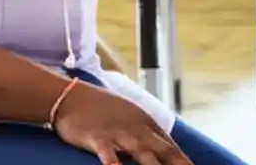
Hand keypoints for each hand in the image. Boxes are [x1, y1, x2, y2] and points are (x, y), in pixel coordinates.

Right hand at [53, 81, 191, 164]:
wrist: (71, 96)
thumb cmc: (101, 108)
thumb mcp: (130, 116)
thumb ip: (146, 132)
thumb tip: (163, 148)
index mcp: (146, 123)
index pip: (171, 146)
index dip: (184, 161)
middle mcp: (137, 128)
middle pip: (164, 150)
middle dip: (178, 164)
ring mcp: (118, 134)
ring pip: (142, 153)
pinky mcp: (98, 139)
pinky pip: (109, 155)